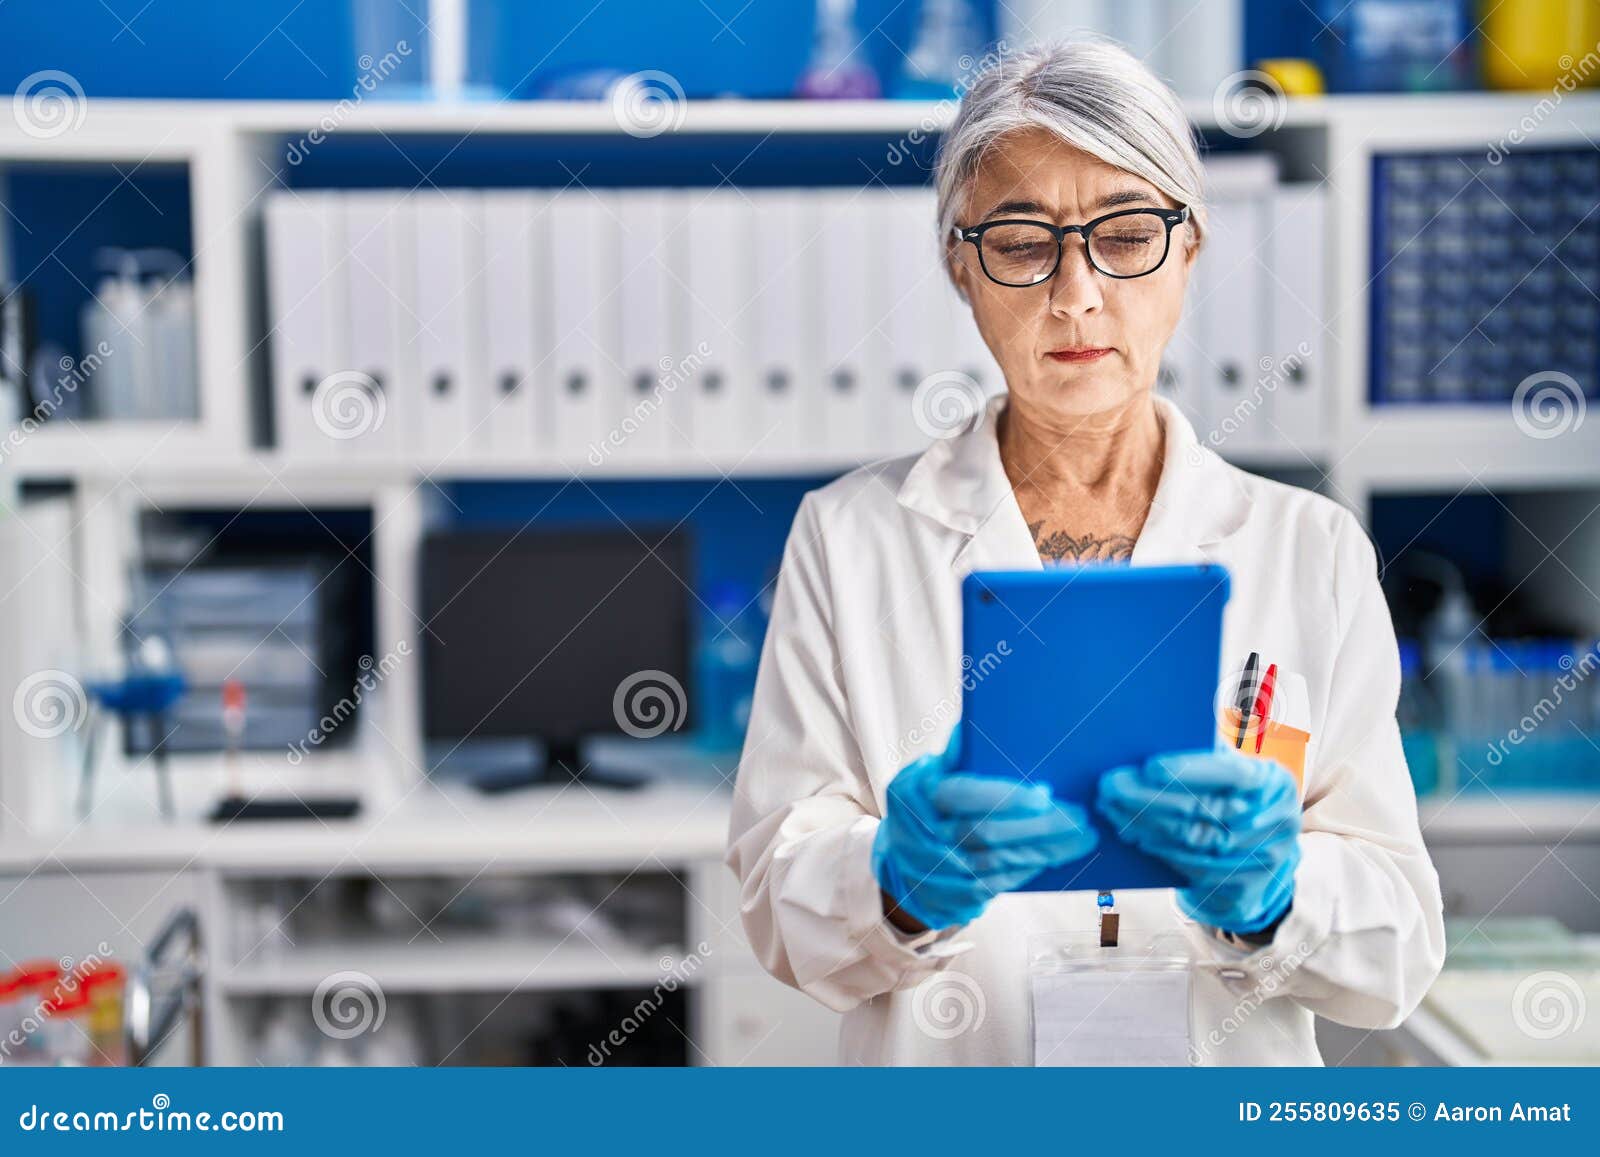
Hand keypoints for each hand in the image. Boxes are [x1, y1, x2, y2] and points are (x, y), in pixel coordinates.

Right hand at [873, 733, 1098, 931]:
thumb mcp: (926, 773)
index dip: (1005, 796)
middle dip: (1038, 826)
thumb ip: (954, 755)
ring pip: (997, 863)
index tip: (1046, 792)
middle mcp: (920, 837)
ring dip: (1044, 851)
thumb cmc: (925, 804)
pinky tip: (1054, 856)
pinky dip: (1028, 870)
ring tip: (1081, 837)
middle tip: (1079, 816)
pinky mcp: (950, 899)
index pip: (963, 795)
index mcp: (914, 795)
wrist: (901, 862)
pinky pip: (996, 885)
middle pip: (985, 833)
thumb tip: (977, 727)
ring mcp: (933, 873)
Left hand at [1095, 749, 1300, 935]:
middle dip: (1150, 797)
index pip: (1232, 773)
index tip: (1148, 766)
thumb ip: (1205, 760)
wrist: (1258, 861)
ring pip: (1194, 840)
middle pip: (1205, 809)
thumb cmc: (1235, 803)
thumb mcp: (1232, 778)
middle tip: (1110, 786)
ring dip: (1146, 825)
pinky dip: (1160, 850)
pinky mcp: (1246, 887)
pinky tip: (1134, 836)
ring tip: (1113, 809)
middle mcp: (1278, 819)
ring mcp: (1265, 858)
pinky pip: (1193, 868)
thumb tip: (1149, 740)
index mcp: (1274, 782)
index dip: (1190, 770)